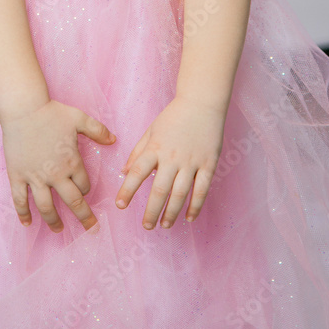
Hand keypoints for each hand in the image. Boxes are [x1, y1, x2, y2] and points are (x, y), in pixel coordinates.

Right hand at [1, 99, 115, 232]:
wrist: (24, 109)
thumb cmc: (52, 112)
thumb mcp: (79, 118)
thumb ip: (97, 130)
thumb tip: (114, 140)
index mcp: (72, 161)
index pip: (83, 184)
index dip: (86, 189)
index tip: (84, 190)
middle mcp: (55, 174)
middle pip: (72, 201)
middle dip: (83, 217)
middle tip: (90, 228)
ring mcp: (35, 177)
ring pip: (46, 207)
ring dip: (53, 221)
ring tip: (58, 229)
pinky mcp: (17, 176)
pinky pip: (20, 200)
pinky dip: (23, 213)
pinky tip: (27, 223)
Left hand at [115, 96, 224, 229]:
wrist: (202, 102)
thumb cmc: (174, 116)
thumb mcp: (152, 130)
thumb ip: (137, 151)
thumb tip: (124, 172)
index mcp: (155, 148)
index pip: (137, 173)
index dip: (127, 190)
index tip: (120, 205)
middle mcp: (172, 157)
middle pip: (159, 189)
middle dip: (151, 211)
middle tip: (147, 226)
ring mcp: (191, 161)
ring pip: (180, 193)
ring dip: (171, 212)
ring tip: (165, 225)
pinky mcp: (208, 164)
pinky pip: (202, 189)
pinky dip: (196, 206)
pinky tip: (189, 218)